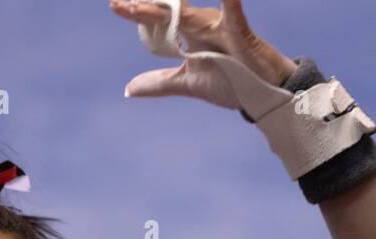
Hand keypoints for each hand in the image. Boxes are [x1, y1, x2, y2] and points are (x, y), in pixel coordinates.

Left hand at [111, 0, 295, 87]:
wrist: (260, 93)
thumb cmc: (229, 82)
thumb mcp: (187, 84)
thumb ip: (159, 83)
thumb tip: (128, 89)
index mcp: (188, 33)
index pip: (158, 21)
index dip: (137, 13)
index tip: (114, 5)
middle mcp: (201, 24)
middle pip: (167, 14)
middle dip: (144, 8)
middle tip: (117, 3)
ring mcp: (219, 26)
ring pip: (189, 14)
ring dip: (171, 8)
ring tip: (146, 3)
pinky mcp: (239, 31)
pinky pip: (234, 12)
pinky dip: (230, 1)